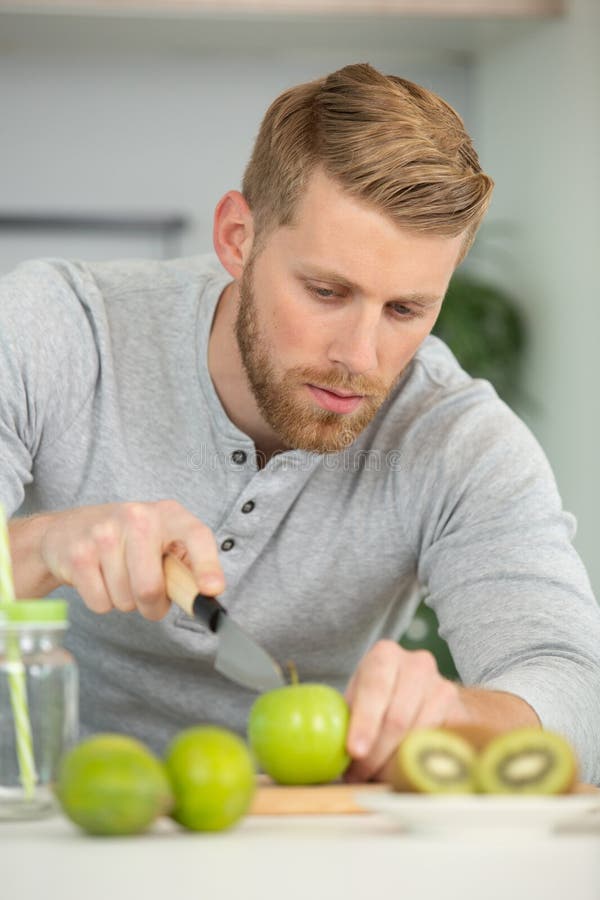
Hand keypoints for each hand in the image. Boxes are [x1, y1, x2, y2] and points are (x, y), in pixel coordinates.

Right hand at [38, 500, 223, 619]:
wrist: (68, 530)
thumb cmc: (127, 542)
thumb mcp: (161, 541)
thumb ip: (184, 567)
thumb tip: (206, 597)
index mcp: (168, 514)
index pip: (196, 535)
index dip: (207, 565)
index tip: (212, 590)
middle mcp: (137, 517)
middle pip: (151, 587)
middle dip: (152, 607)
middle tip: (149, 597)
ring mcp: (104, 533)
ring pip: (125, 600)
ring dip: (125, 601)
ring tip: (119, 576)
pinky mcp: (78, 554)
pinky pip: (100, 604)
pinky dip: (102, 601)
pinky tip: (99, 577)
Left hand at [343, 640, 470, 782]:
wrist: (424, 693)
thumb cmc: (379, 699)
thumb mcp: (359, 698)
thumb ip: (343, 718)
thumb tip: (323, 751)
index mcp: (385, 655)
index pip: (375, 688)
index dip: (364, 722)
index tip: (354, 751)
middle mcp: (417, 664)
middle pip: (397, 717)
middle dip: (375, 753)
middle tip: (359, 775)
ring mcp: (443, 687)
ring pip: (419, 735)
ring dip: (395, 763)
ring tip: (377, 774)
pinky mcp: (460, 712)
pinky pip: (439, 745)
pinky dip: (418, 763)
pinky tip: (403, 771)